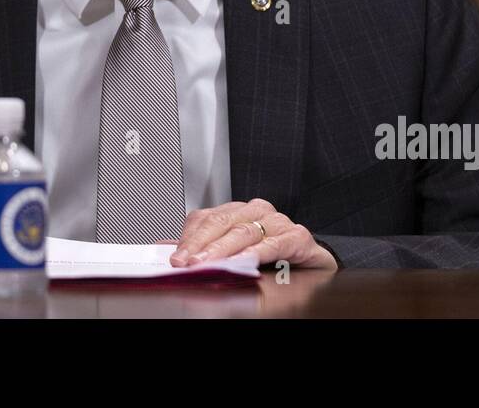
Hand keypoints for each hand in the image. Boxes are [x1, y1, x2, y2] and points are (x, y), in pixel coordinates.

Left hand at [169, 198, 337, 269]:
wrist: (313, 267)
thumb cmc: (272, 259)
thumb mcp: (233, 253)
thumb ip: (202, 250)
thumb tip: (166, 250)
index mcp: (236, 213)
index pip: (205, 219)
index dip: (188, 238)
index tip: (175, 258)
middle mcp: (255, 212)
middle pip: (220, 223)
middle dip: (200, 245)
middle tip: (186, 263)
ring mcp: (277, 222)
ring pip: (243, 232)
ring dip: (222, 250)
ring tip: (208, 264)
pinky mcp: (297, 237)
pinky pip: (273, 244)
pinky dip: (256, 253)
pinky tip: (244, 262)